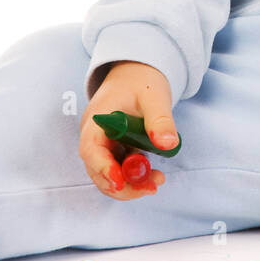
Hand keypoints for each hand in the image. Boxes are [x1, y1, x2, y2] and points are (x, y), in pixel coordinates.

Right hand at [79, 60, 175, 199]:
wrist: (136, 73)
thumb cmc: (141, 81)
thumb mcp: (154, 96)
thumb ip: (160, 119)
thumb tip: (168, 144)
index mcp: (97, 121)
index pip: (91, 150)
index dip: (103, 168)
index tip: (121, 181)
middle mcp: (95, 137)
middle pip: (98, 171)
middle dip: (123, 185)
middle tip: (151, 187)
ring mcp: (104, 146)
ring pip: (110, 175)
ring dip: (132, 183)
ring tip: (158, 179)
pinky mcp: (116, 150)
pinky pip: (121, 170)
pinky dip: (136, 176)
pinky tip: (155, 173)